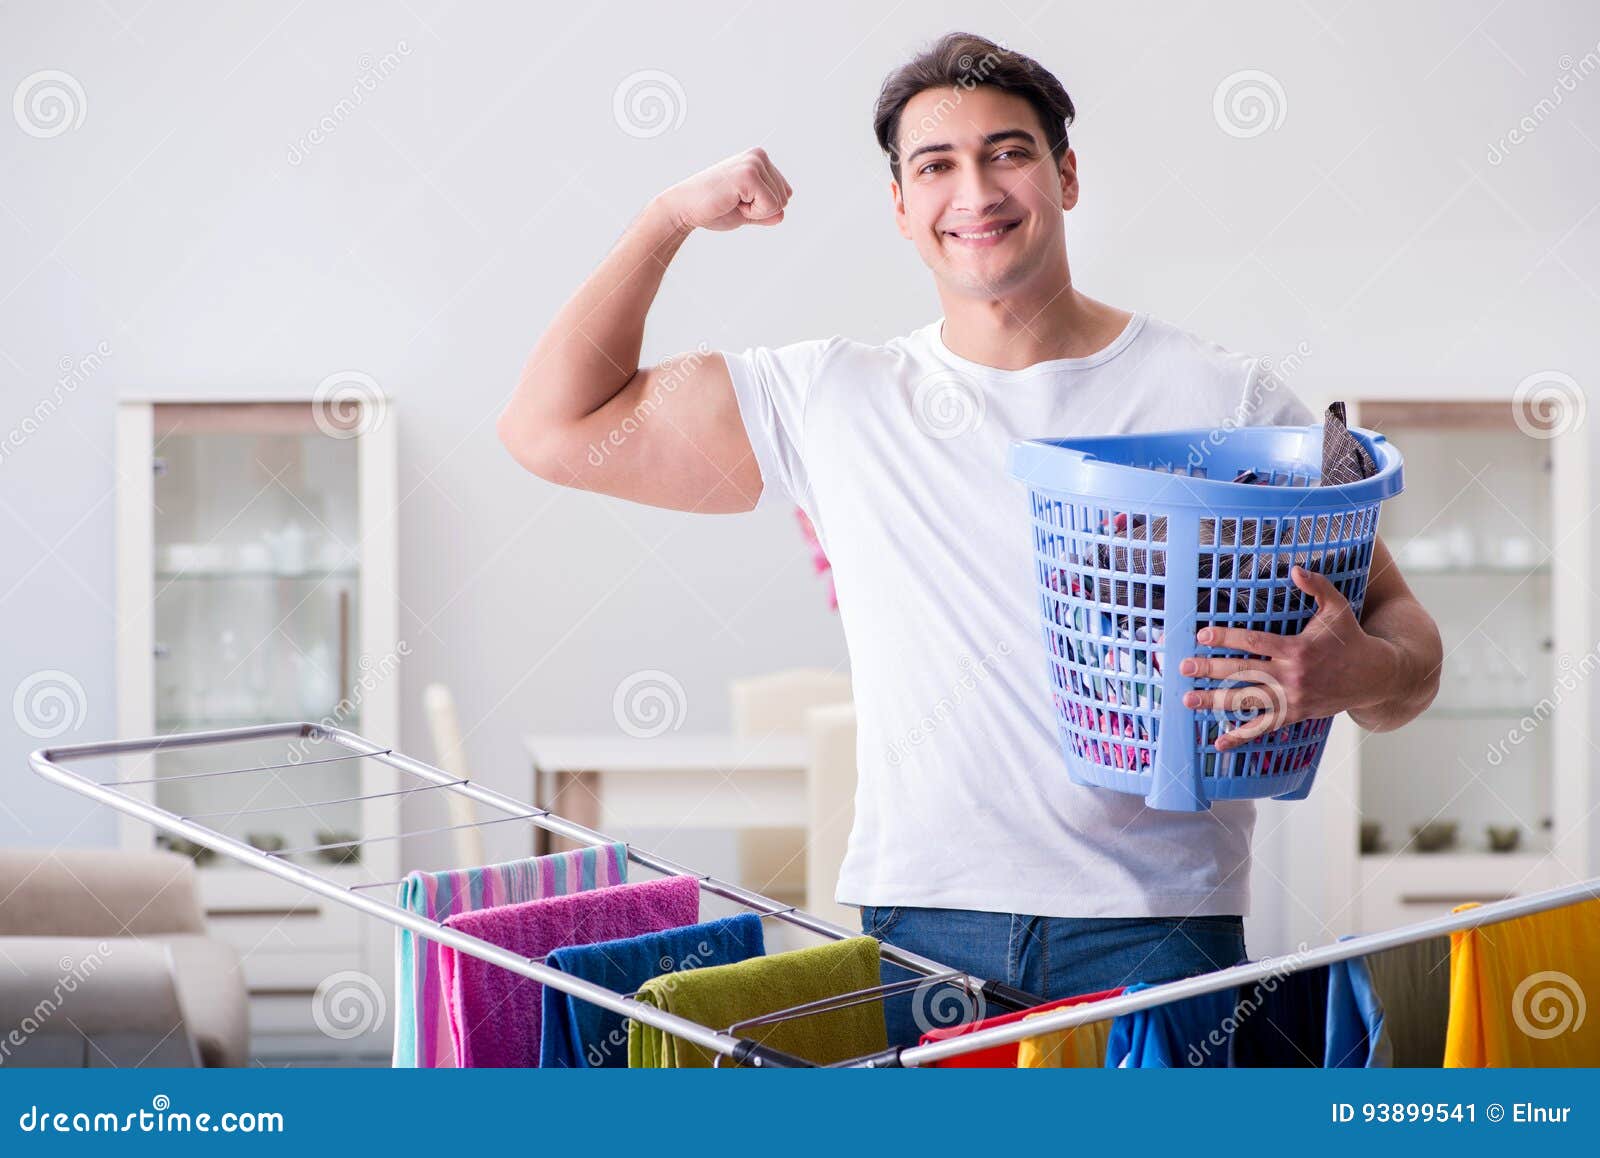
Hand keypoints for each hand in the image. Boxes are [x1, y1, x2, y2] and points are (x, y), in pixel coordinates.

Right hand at [656, 147, 792, 232]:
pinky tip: (732, 202)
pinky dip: (752, 213)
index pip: (785, 194)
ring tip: (731, 201)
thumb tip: (782, 215)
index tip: (739, 202)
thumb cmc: (713, 209)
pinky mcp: (749, 174)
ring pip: (779, 203)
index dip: (763, 208)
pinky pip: (770, 206)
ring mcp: (754, 163)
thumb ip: (767, 212)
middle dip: (760, 210)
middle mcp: (759, 156)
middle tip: (733, 202)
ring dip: (755, 212)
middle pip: (785, 198)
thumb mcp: (747, 211)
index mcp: (759, 159)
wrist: (684, 209)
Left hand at [1176, 565, 1400, 750]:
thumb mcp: (1338, 608)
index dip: (1227, 638)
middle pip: (1244, 672)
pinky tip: (1218, 742)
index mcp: (1297, 649)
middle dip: (1211, 670)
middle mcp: (1292, 676)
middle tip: (1183, 666)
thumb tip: (1295, 568)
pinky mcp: (1295, 715)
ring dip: (1216, 702)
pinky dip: (1241, 736)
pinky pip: (1264, 728)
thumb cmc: (1351, 638)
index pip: (1255, 642)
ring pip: (1248, 702)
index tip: (1203, 635)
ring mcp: (1293, 699)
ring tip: (1188, 699)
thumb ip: (1317, 586)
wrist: (1376, 677)